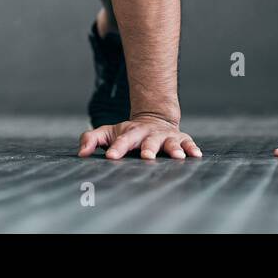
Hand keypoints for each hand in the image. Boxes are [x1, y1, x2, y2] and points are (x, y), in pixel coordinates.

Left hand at [78, 115, 202, 159]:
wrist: (155, 120)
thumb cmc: (128, 133)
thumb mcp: (108, 133)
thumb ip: (91, 139)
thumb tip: (81, 153)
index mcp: (131, 132)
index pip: (123, 140)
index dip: (117, 148)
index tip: (111, 157)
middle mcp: (150, 134)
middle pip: (149, 141)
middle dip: (148, 149)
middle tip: (147, 157)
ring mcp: (166, 136)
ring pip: (170, 142)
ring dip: (173, 149)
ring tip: (176, 157)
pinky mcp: (180, 139)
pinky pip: (187, 143)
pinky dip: (191, 148)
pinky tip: (195, 155)